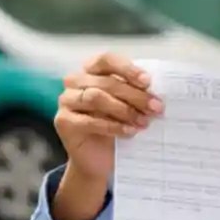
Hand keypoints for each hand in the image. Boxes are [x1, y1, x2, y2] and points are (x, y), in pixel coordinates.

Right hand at [53, 52, 162, 183]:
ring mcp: (66, 101)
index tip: (147, 82)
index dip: (127, 69)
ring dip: (124, 110)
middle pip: (106, 82)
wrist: (98, 160)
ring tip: (143, 122)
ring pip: (96, 98)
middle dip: (134, 95)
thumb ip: (136, 93)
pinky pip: (89, 120)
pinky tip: (129, 132)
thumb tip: (155, 91)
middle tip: (155, 107)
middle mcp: (75, 82)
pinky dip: (113, 126)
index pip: (106, 60)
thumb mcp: (128, 105)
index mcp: (91, 70)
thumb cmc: (115, 126)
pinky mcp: (63, 121)